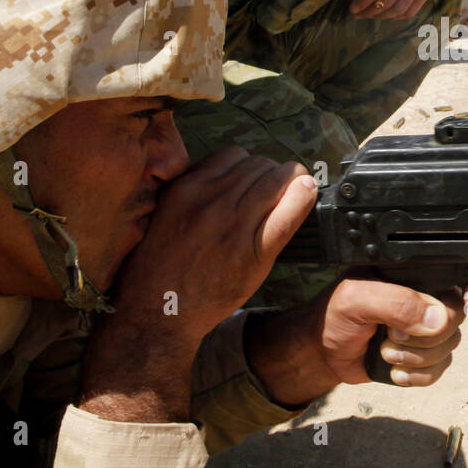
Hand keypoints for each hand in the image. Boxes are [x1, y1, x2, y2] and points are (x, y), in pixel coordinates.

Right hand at [79, 149, 316, 421]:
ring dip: (289, 180)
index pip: (234, 155)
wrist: (158, 312)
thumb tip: (230, 171)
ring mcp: (234, 227)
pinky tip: (308, 191)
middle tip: (276, 187)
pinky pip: (287, 215)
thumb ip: (192, 189)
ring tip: (295, 187)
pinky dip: (303, 198)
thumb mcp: (164, 214)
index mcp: (186, 189)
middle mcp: (211, 202)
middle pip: (258, 166)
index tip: (254, 178)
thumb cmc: (159, 265)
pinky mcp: (254, 253)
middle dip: (270, 173)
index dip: (248, 165)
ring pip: (275, 182)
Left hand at [247, 277, 467, 404]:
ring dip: (417, 357)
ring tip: (385, 352)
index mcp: (415, 273)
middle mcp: (427, 297)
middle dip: (425, 334)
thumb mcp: (357, 298)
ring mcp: (427, 328)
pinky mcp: (424, 356)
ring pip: (450, 346)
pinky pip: (441, 369)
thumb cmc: (333, 314)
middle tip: (391, 335)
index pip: (461, 271)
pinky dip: (418, 375)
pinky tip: (394, 371)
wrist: (321, 351)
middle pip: (457, 316)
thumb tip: (438, 318)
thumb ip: (397, 302)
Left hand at [350, 0, 442, 19]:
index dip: (363, 0)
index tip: (353, 8)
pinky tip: (387, 14)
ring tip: (370, 15)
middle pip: (386, 2)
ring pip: (398, 10)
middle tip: (357, 14)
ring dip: (381, 16)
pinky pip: (411, 11)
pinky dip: (397, 17)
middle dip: (368, 11)